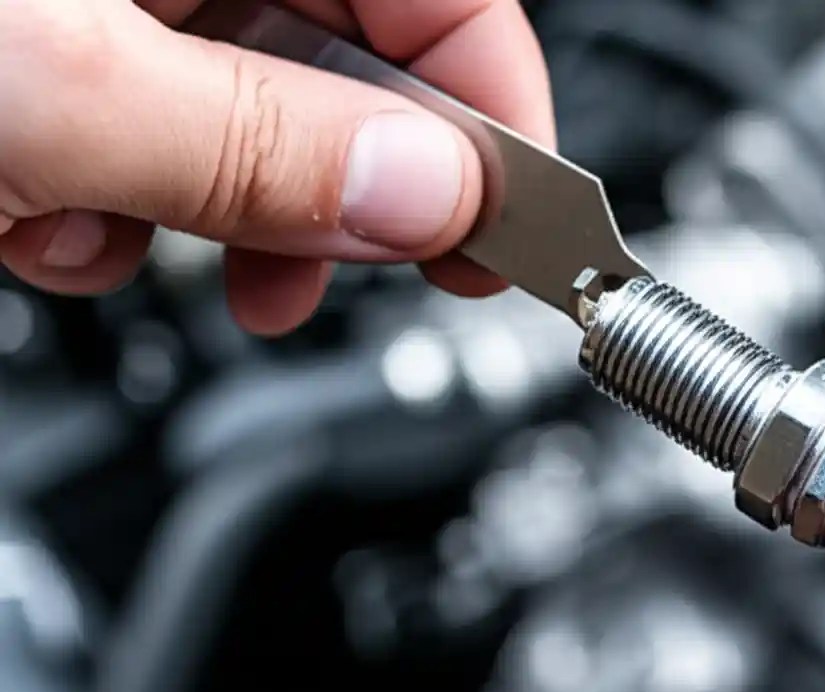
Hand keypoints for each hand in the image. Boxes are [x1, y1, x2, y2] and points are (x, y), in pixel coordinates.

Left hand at [0, 0, 552, 334]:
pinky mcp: (57, 73)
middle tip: (356, 269)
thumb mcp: (57, 90)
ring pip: (246, 124)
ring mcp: (112, 10)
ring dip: (215, 219)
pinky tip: (52, 225)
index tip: (509, 224)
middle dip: (339, 190)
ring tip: (146, 255)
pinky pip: (147, 148)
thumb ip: (255, 143)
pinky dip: (117, 214)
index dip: (494, 103)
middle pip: (348, 66)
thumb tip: (427, 194)